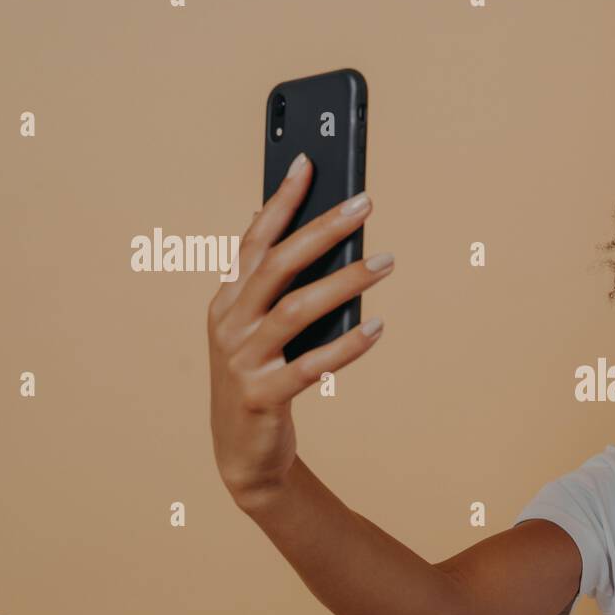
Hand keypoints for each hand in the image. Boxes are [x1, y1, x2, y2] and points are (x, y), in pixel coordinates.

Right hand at [207, 154, 389, 510]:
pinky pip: (309, 365)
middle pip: (278, 264)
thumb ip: (278, 287)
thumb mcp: (262, 328)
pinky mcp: (262, 395)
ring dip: (344, 282)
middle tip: (365, 204)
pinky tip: (378, 327)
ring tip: (385, 263)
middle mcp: (230, 322)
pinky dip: (346, 346)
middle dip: (322, 229)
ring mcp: (242, 359)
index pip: (254, 239)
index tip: (309, 163)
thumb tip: (310, 233)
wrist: (243, 452)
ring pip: (296, 309)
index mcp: (229, 299)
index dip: (280, 200)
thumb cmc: (262, 378)